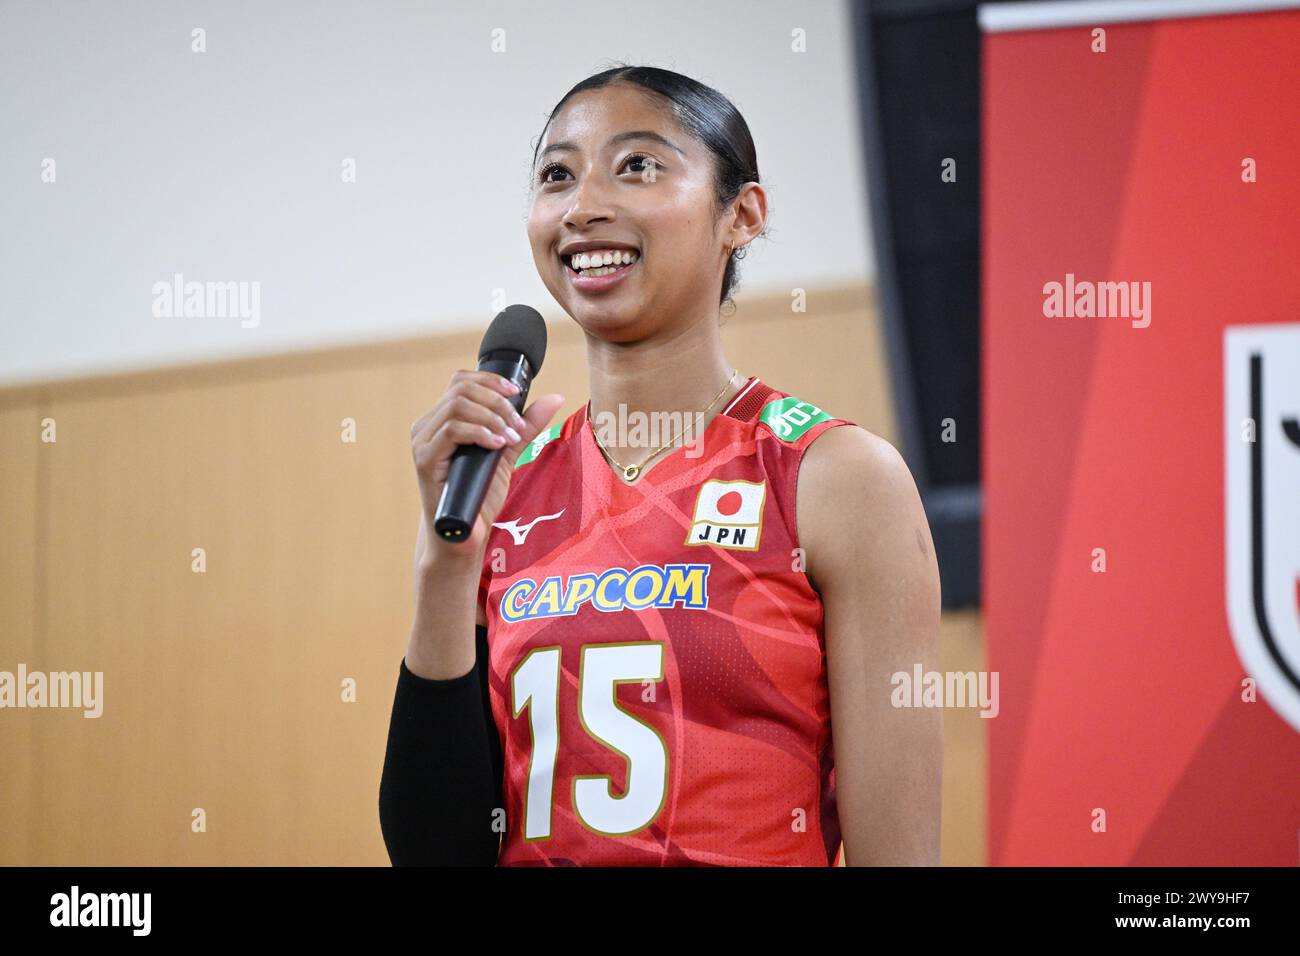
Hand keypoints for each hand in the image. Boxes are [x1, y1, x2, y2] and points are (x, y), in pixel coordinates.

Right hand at [410, 369, 564, 564]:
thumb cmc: (479, 496)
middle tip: (517, 426)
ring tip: (510, 439)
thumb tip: (553, 397)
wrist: (464, 536)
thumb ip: (525, 426)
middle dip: (497, 402)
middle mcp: (428, 426)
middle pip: (460, 388)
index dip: (491, 380)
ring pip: (456, 406)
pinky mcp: (425, 460)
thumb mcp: (507, 453)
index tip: (516, 394)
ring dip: (492, 418)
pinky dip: (480, 433)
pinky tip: (497, 445)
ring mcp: (423, 442)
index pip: (461, 381)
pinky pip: (451, 431)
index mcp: (442, 420)